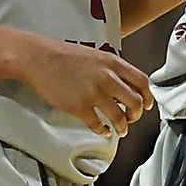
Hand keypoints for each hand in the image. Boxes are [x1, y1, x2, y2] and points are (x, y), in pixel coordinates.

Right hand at [15, 35, 150, 137]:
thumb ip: (110, 69)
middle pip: (135, 102)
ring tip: (120, 130)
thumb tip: (122, 87)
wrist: (37, 58)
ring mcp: (93, 93)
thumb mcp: (94, 55)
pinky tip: (102, 130)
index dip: (148, 97)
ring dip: (122, 127)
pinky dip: (103, 130)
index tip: (147, 105)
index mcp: (112, 63)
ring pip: (119, 117)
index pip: (142, 82)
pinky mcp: (79, 106)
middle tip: (132, 119)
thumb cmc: (61, 55)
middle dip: (136, 115)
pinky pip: (98, 124)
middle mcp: (107, 77)